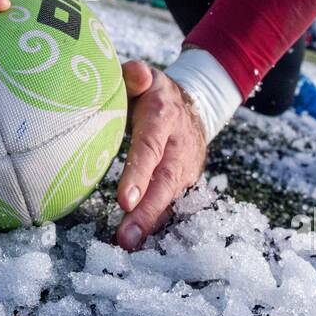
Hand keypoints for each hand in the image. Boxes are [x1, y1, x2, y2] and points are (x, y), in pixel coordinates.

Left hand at [115, 60, 207, 250]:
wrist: (191, 105)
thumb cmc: (152, 92)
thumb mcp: (145, 77)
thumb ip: (135, 75)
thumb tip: (136, 72)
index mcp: (163, 116)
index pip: (150, 147)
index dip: (138, 174)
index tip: (124, 200)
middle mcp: (178, 146)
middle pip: (164, 182)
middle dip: (146, 212)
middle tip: (127, 237)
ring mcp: (185, 166)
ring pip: (168, 197)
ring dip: (149, 222)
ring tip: (127, 243)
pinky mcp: (183, 181)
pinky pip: (168, 203)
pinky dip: (154, 222)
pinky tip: (136, 240)